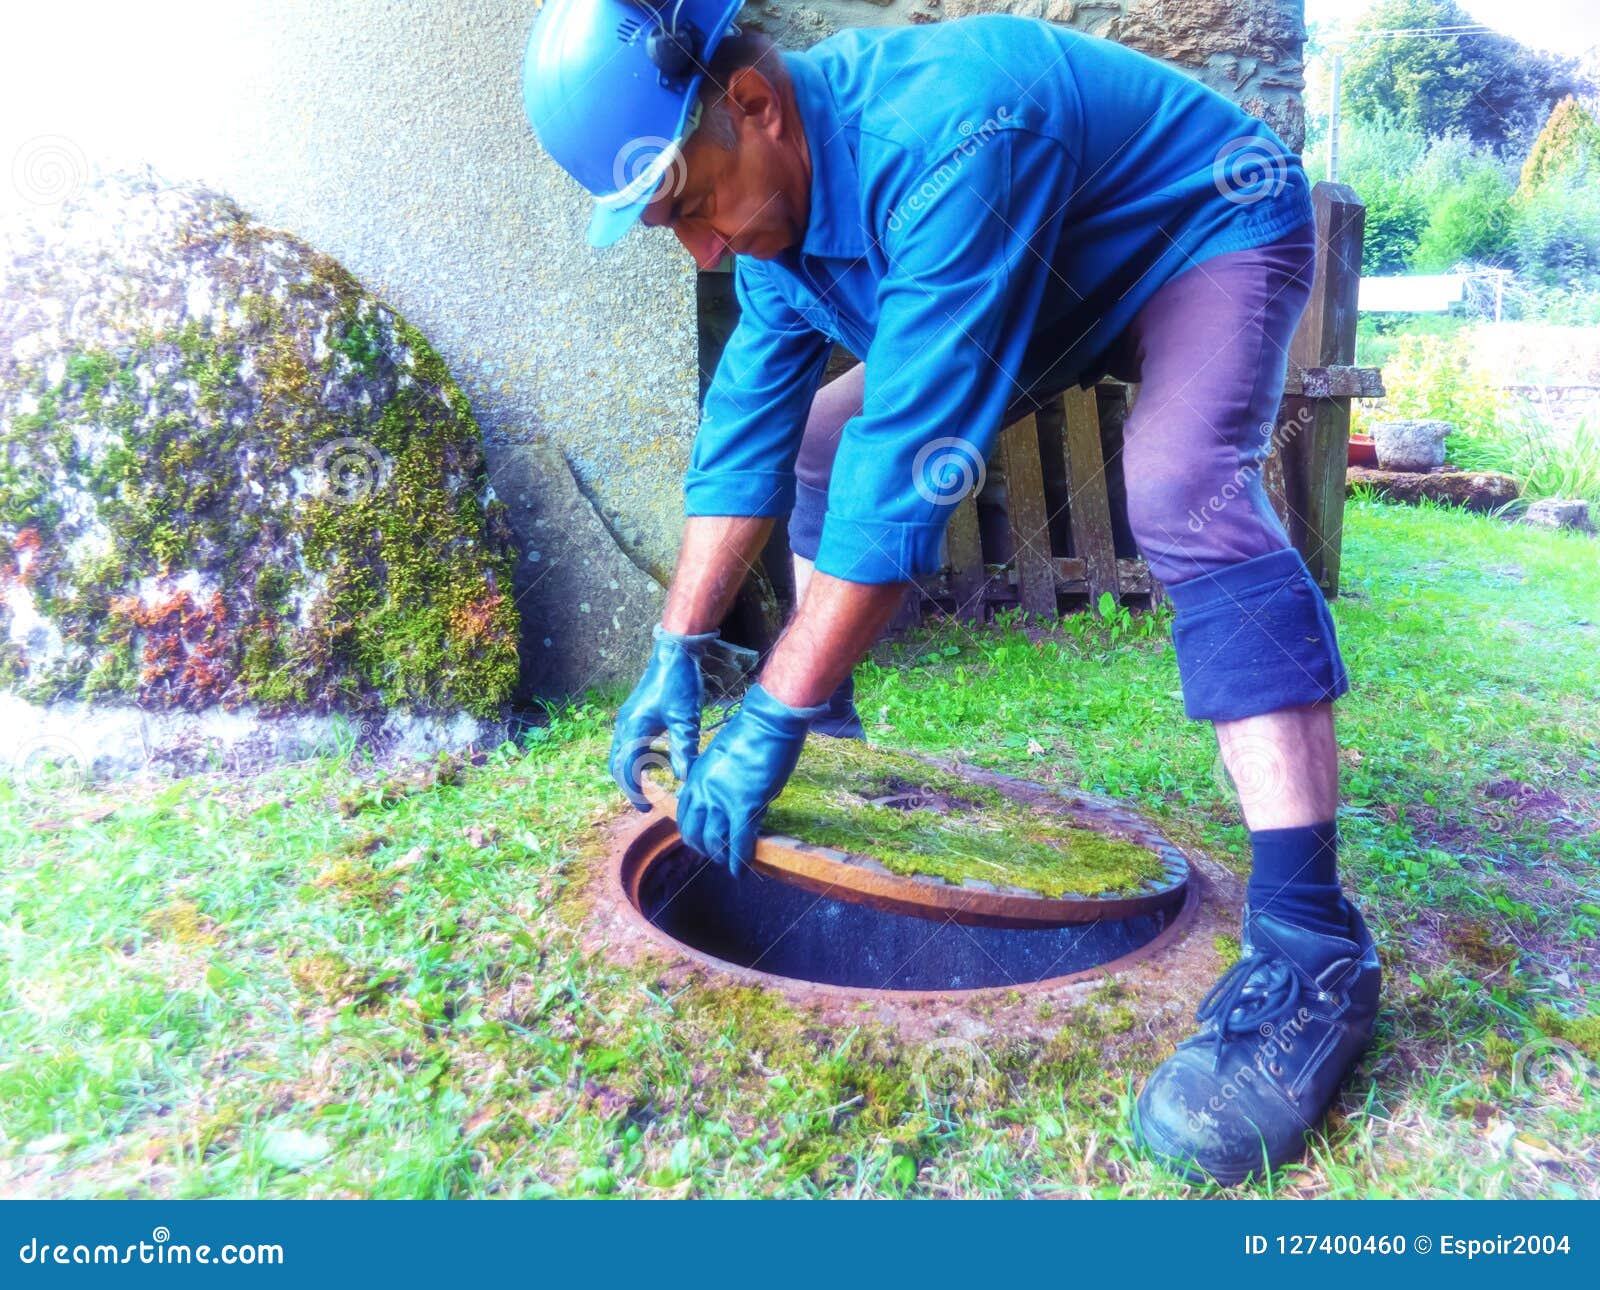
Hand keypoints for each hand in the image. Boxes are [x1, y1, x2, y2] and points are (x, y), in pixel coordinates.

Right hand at [609, 624, 719, 809]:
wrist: (675, 652)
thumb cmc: (679, 683)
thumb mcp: (684, 719)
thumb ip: (683, 750)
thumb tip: (682, 779)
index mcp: (632, 728)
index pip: (626, 769)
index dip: (634, 791)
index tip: (646, 808)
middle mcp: (624, 725)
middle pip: (617, 764)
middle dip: (629, 785)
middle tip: (646, 803)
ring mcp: (628, 719)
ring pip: (623, 754)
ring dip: (634, 771)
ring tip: (652, 784)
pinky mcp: (636, 714)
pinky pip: (632, 742)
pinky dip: (641, 756)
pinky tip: (661, 758)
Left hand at [676, 682, 827, 876]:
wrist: (768, 722)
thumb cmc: (750, 732)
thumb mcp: (721, 756)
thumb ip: (717, 780)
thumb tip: (725, 800)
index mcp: (695, 777)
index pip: (684, 813)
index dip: (691, 830)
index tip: (699, 837)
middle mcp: (703, 792)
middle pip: (693, 832)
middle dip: (702, 847)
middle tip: (713, 854)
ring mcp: (722, 801)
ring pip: (714, 841)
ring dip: (719, 856)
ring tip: (728, 863)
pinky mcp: (745, 807)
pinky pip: (738, 843)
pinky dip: (738, 861)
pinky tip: (739, 871)